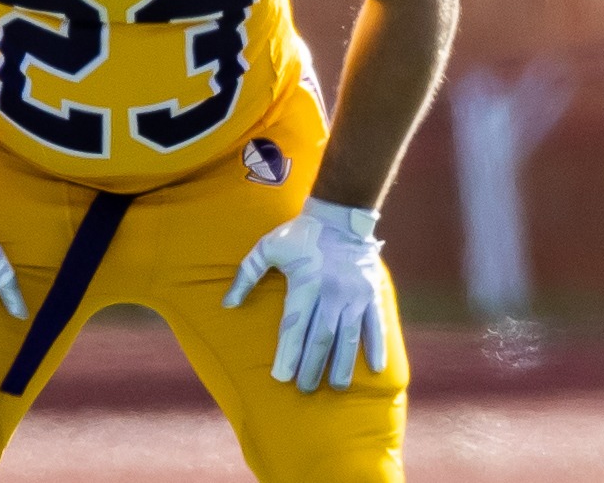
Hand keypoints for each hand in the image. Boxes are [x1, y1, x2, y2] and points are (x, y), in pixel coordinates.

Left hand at [223, 197, 388, 391]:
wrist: (340, 215)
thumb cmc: (299, 234)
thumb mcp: (267, 247)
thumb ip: (246, 275)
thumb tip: (226, 304)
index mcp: (305, 283)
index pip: (295, 327)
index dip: (288, 354)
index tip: (281, 376)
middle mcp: (331, 292)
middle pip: (321, 338)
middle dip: (312, 367)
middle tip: (304, 389)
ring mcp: (354, 294)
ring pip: (349, 337)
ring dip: (342, 365)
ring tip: (336, 388)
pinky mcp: (371, 293)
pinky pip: (376, 324)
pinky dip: (376, 347)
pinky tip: (375, 369)